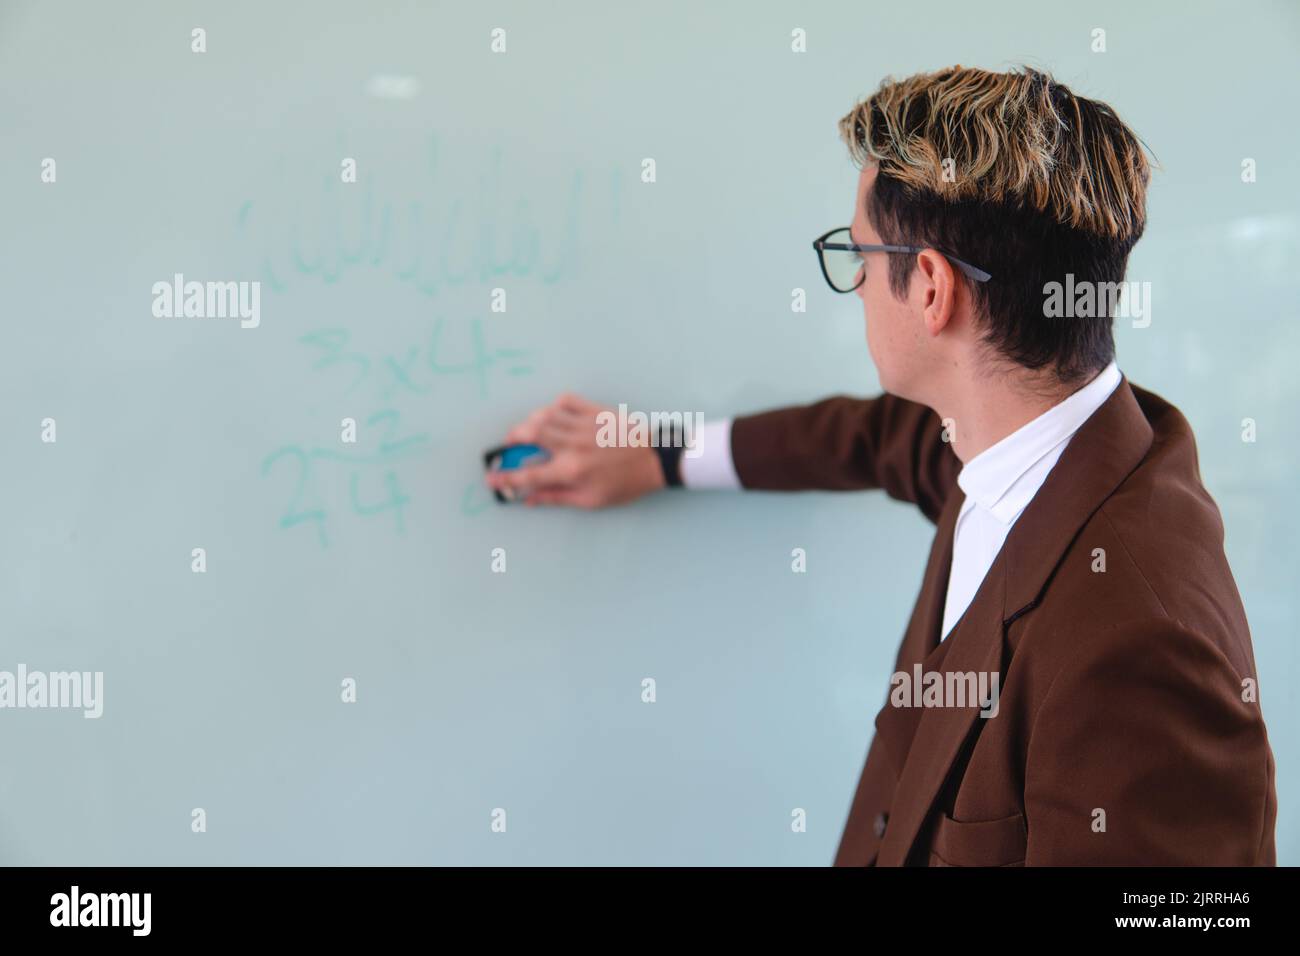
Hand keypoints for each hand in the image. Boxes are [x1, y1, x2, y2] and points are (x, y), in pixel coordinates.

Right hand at [485, 393, 666, 507]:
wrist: (655, 458)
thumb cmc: (625, 483)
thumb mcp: (591, 500)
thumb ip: (557, 497)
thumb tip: (529, 499)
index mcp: (572, 470)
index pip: (529, 475)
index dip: (505, 478)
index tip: (491, 478)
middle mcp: (573, 446)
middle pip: (529, 435)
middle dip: (512, 440)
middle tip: (509, 446)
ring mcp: (583, 425)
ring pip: (544, 416)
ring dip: (529, 422)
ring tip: (527, 431)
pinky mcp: (594, 411)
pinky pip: (565, 400)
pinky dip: (553, 406)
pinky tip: (553, 415)